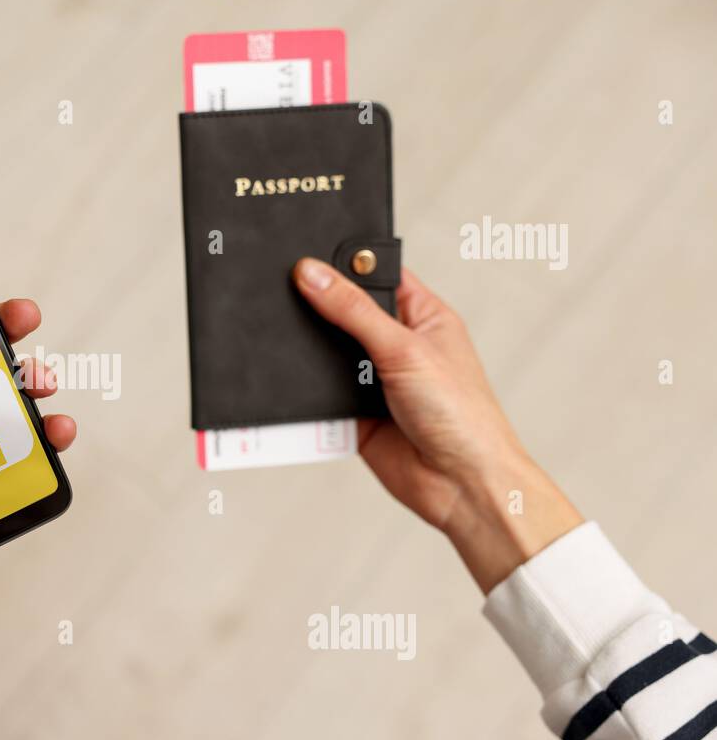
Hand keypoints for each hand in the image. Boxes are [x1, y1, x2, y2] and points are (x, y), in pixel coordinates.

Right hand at [292, 257, 581, 592]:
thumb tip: (312, 274)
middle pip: (343, 313)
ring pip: (325, 354)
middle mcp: (396, 345)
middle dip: (315, 310)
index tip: (304, 254)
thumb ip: (353, 312)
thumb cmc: (462, 415)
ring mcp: (373, 380)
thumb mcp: (404, 349)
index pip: (375, 275)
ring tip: (277, 337)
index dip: (343, 263)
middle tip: (280, 293)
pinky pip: (316, 394)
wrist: (460, 486)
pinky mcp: (352, 413)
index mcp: (422, 316)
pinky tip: (285, 383)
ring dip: (308, 354)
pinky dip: (302, 391)